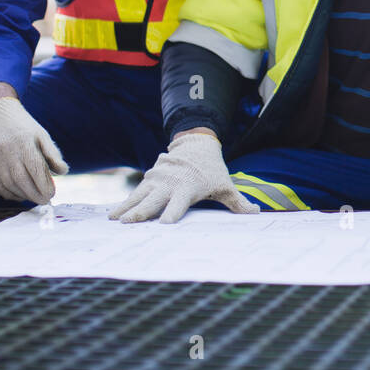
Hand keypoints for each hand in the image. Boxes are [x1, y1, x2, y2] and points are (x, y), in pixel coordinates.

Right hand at [0, 96, 67, 203]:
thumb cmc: (24, 128)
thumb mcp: (42, 135)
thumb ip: (53, 154)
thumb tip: (63, 171)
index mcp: (24, 143)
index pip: (35, 169)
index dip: (44, 184)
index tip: (52, 193)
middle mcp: (7, 152)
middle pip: (21, 180)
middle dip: (35, 194)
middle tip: (45, 200)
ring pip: (9, 186)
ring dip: (24, 195)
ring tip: (35, 197)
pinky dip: (11, 194)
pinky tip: (21, 193)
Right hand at [109, 131, 258, 223]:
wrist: (196, 144)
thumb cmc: (212, 170)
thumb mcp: (225, 184)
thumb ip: (238, 202)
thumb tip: (256, 213)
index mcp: (188, 189)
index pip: (178, 205)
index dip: (171, 214)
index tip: (164, 225)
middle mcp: (170, 184)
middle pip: (153, 201)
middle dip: (140, 213)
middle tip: (126, 224)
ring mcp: (157, 179)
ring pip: (139, 196)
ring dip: (126, 208)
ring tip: (113, 220)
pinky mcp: (150, 177)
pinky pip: (136, 191)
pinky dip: (125, 202)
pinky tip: (114, 213)